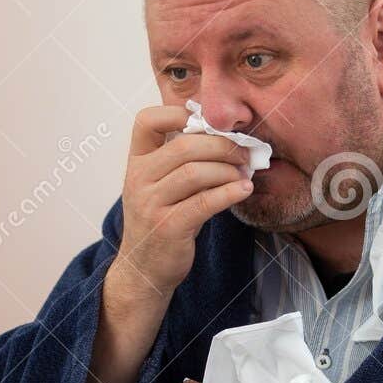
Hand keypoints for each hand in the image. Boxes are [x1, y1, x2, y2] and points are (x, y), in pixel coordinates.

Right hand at [113, 105, 254, 298]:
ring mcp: (150, 204)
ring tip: (245, 172)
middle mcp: (138, 179)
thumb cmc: (161, 221)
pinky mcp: (168, 227)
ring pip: (195, 173)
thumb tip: (227, 138)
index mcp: (136, 162)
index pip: (147, 121)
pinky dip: (229, 193)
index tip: (207, 121)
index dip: (177, 113)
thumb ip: (182, 162)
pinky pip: (203, 202)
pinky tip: (244, 189)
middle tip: (244, 151)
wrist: (144, 269)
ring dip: (228, 169)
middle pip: (184, 146)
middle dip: (222, 145)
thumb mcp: (161, 187)